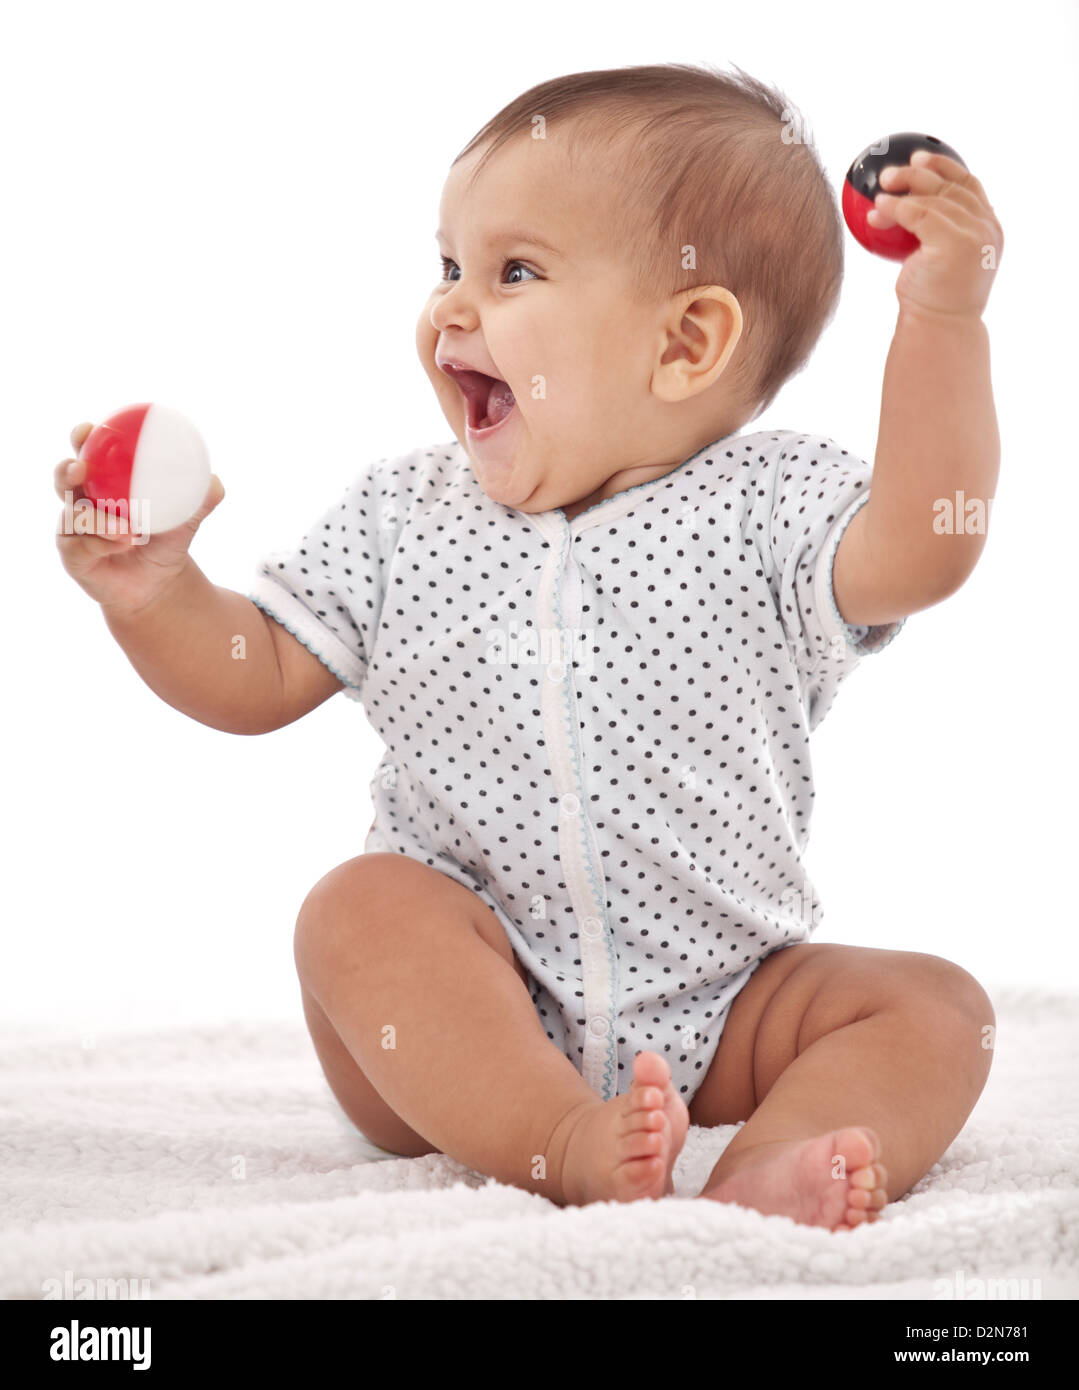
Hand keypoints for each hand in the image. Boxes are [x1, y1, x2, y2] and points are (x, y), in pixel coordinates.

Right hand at [54, 421, 225, 617]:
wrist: (159, 584)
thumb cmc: (166, 541)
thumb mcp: (187, 519)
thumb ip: (201, 499)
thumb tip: (215, 482)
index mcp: (103, 482)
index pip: (86, 453)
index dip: (82, 437)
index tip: (89, 428)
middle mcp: (82, 501)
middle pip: (63, 477)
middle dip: (68, 469)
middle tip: (83, 468)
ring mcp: (73, 530)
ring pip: (74, 516)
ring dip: (99, 519)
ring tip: (128, 528)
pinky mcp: (73, 556)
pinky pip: (81, 546)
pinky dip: (104, 543)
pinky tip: (124, 543)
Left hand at [869, 150, 1002, 321]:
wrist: (939, 328)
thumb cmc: (932, 301)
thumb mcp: (937, 261)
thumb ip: (935, 235)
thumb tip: (904, 212)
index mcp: (990, 230)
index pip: (970, 186)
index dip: (945, 167)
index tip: (919, 159)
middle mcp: (987, 229)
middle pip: (951, 186)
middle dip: (917, 173)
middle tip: (887, 174)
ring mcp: (975, 235)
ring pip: (933, 199)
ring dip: (900, 193)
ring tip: (876, 196)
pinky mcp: (956, 242)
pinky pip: (919, 214)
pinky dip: (896, 208)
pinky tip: (877, 211)